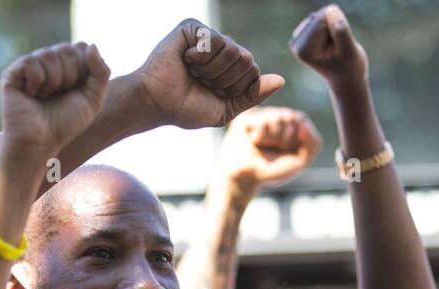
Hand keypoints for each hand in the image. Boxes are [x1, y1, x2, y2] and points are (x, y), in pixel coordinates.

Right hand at [0, 42, 110, 157]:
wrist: (39, 144)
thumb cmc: (65, 125)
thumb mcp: (93, 100)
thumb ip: (101, 72)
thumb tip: (92, 46)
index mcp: (66, 66)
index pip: (81, 48)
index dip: (83, 70)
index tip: (76, 91)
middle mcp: (47, 62)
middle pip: (67, 49)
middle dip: (70, 76)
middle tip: (58, 96)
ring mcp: (29, 66)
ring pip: (50, 54)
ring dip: (53, 82)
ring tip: (44, 98)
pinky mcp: (13, 73)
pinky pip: (33, 63)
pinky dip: (37, 83)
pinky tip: (30, 95)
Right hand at [134, 19, 284, 130]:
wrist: (156, 103)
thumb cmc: (185, 108)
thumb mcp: (225, 109)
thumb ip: (252, 95)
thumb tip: (282, 81)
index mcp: (230, 66)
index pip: (252, 72)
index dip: (234, 89)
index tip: (211, 93)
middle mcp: (222, 48)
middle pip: (247, 60)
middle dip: (225, 81)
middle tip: (201, 82)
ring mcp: (208, 36)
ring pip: (233, 50)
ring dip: (211, 71)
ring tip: (192, 72)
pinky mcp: (193, 28)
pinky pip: (214, 40)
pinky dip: (200, 58)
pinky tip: (185, 60)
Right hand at [220, 107, 322, 201]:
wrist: (246, 179)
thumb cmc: (273, 170)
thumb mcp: (301, 161)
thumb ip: (314, 143)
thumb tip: (303, 121)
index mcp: (292, 123)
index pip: (301, 119)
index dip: (296, 138)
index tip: (287, 150)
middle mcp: (276, 115)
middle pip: (289, 116)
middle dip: (283, 139)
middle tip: (273, 150)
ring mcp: (260, 114)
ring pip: (275, 117)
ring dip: (271, 138)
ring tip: (262, 146)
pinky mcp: (245, 117)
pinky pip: (260, 120)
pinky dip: (260, 135)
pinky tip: (254, 141)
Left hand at [290, 5, 367, 90]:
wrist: (346, 77)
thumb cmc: (349, 67)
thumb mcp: (349, 50)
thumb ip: (340, 30)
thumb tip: (330, 9)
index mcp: (303, 49)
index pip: (322, 19)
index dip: (338, 27)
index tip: (339, 46)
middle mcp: (296, 42)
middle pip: (322, 15)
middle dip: (334, 27)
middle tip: (338, 46)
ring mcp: (299, 36)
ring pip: (324, 14)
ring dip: (334, 27)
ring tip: (335, 45)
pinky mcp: (305, 31)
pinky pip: (324, 15)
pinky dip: (332, 25)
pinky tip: (332, 41)